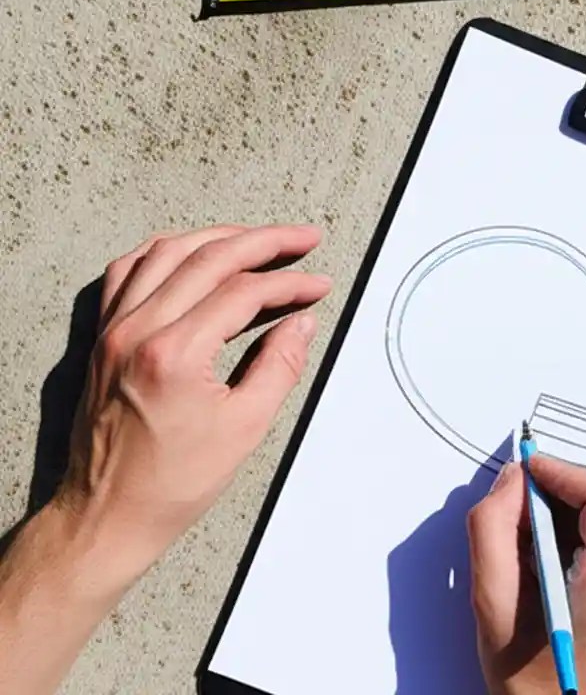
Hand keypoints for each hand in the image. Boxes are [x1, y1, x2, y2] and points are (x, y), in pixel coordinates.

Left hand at [60, 224, 331, 577]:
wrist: (109, 512)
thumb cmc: (171, 482)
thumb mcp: (244, 427)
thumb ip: (278, 366)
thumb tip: (301, 323)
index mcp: (173, 354)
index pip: (242, 292)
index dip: (289, 283)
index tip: (318, 285)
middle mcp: (136, 331)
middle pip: (207, 258)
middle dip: (263, 242)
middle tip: (302, 239)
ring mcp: (112, 330)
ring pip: (165, 253)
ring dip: (216, 237)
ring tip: (255, 239)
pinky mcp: (102, 338)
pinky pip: (127, 272)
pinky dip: (164, 251)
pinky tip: (191, 251)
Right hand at [468, 455, 585, 694]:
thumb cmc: (529, 684)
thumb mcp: (493, 608)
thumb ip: (493, 531)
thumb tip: (513, 481)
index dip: (564, 472)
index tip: (530, 470)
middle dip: (570, 486)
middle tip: (526, 495)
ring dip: (579, 507)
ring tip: (535, 528)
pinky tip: (556, 550)